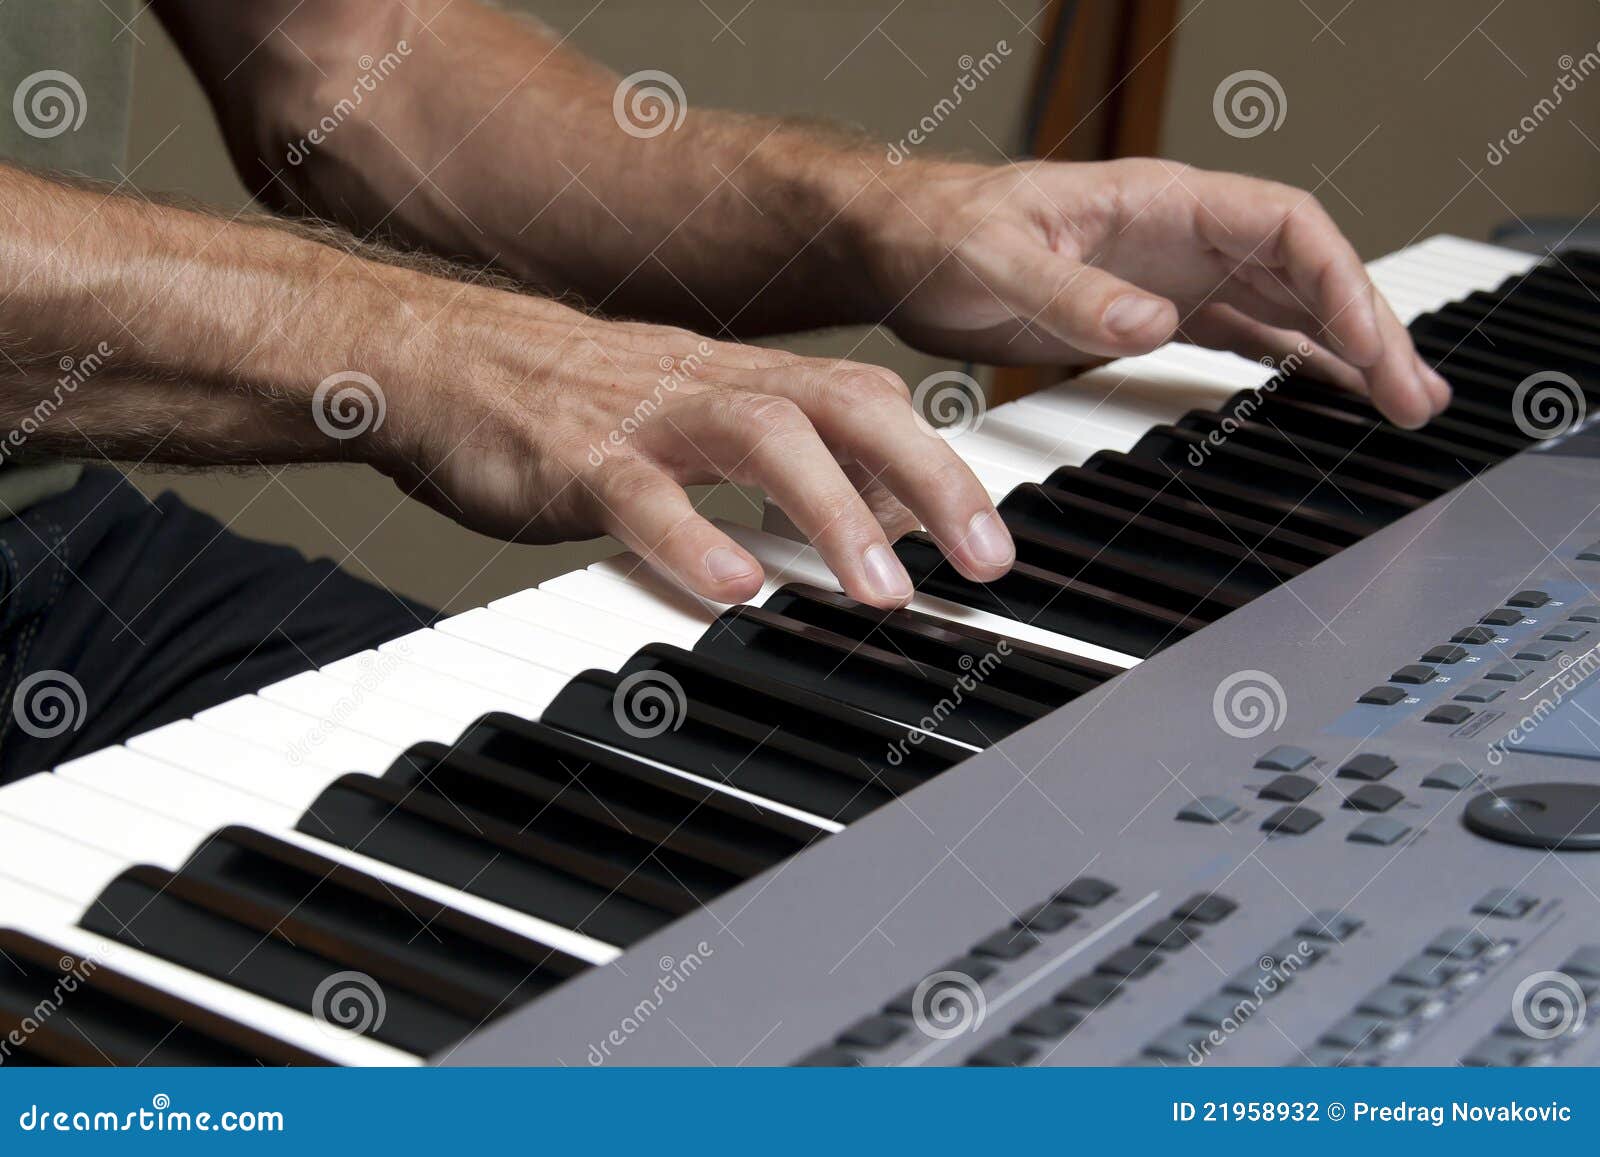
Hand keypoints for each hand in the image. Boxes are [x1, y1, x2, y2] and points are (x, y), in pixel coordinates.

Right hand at [369, 290, 1013, 607]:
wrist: (444, 356)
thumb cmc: (578, 401)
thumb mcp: (693, 420)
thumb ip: (778, 462)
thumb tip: (873, 520)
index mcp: (745, 379)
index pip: (869, 403)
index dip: (940, 465)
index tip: (989, 540)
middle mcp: (711, 383)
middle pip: (848, 404)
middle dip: (931, 480)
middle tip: (985, 562)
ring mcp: (645, 415)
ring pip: (761, 435)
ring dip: (834, 511)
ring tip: (881, 590)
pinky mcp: (574, 456)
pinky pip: (639, 492)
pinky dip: (691, 538)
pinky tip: (732, 587)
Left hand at [855, 157, 1447, 428]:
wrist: (900, 244)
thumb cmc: (940, 232)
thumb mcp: (997, 262)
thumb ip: (1073, 292)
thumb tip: (1153, 321)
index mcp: (1161, 201)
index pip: (1287, 227)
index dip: (1342, 282)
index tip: (1370, 347)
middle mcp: (1182, 234)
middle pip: (1308, 269)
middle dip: (1368, 329)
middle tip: (1415, 399)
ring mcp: (1174, 272)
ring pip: (1288, 303)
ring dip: (1343, 350)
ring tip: (1399, 404)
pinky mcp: (1153, 312)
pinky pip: (1245, 332)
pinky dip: (1292, 362)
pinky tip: (1325, 392)